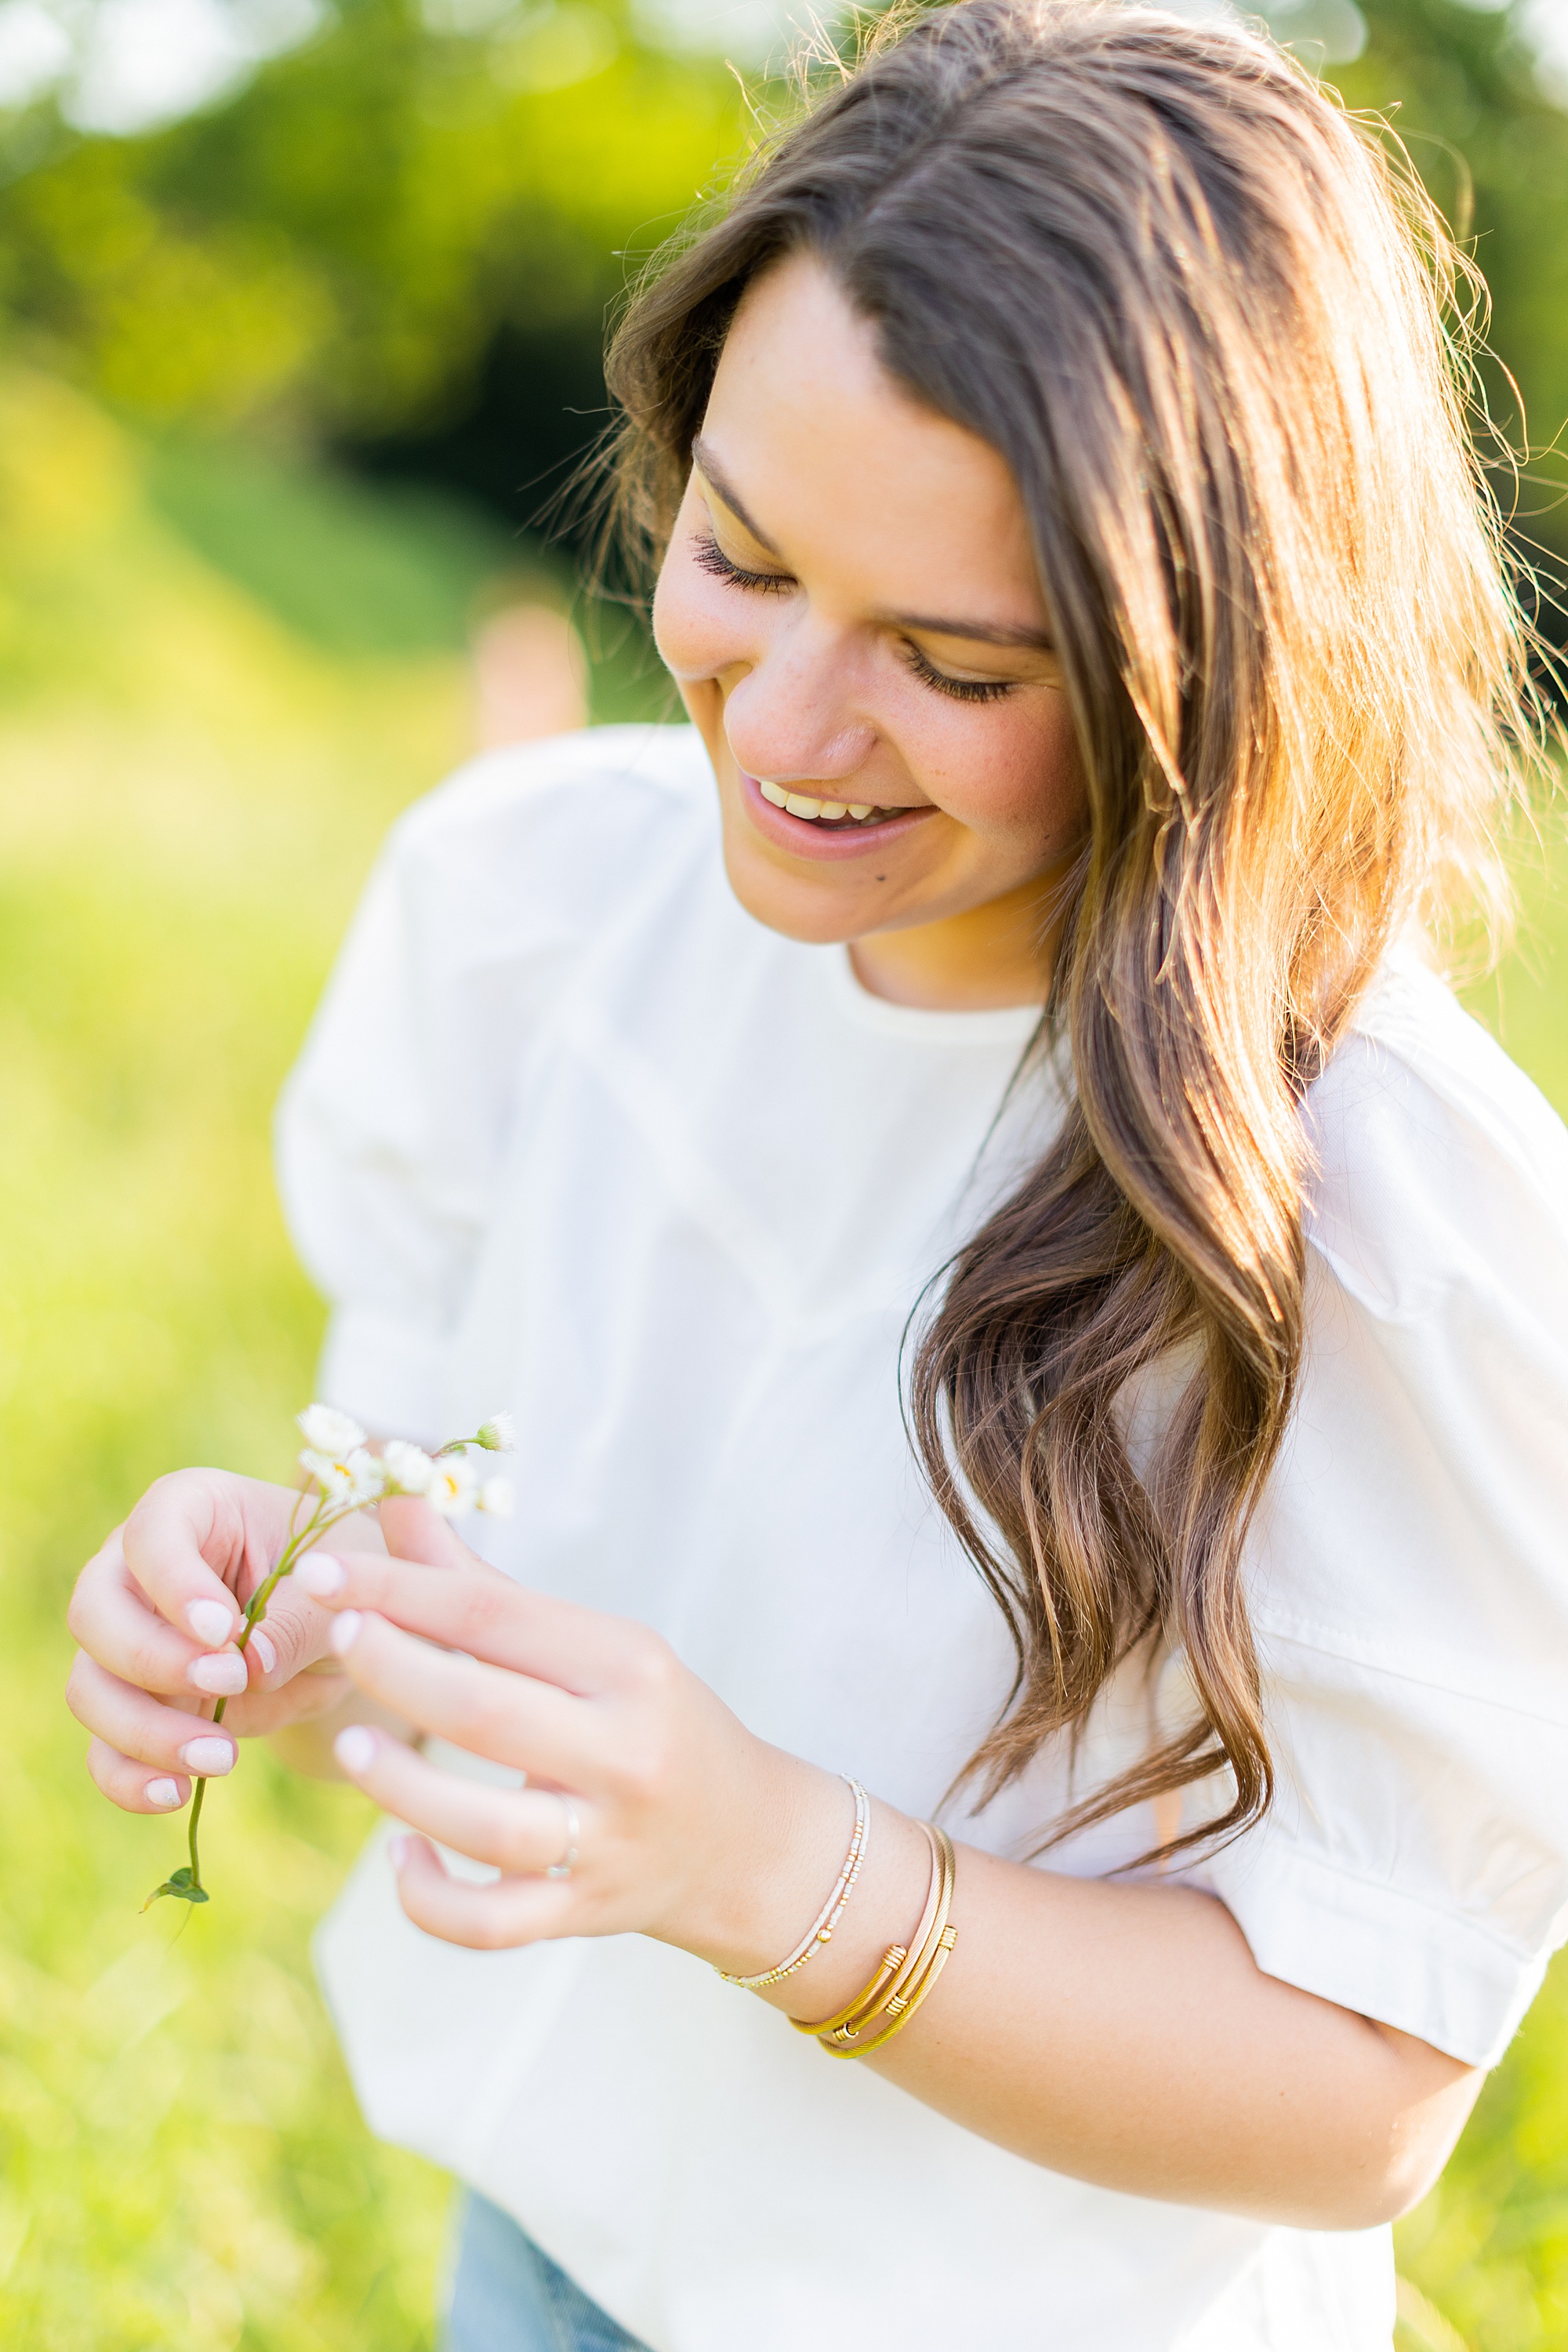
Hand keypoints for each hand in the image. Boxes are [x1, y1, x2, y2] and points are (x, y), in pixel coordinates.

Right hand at [66, 1468, 361, 1814]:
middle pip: (94, 1613)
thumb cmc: (343, 1577)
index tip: (224, 1629)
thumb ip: (300, 1618)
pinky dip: (129, 1778)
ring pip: (90, 1687)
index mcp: (191, 1510)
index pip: (151, 1532)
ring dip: (145, 1730)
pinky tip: (174, 1795)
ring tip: (222, 1755)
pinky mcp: (135, 1706)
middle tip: (228, 1682)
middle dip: (152, 1658)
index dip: (174, 1584)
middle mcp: (137, 1571)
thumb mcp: (345, 1583)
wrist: (347, 1627)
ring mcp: (127, 1642)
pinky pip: (104, 1749)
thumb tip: (249, 1668)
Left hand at [300, 1532, 851, 1960]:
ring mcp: (605, 1842)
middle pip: (486, 1710)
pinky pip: (492, 1923)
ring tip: (348, 1747)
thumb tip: (396, 1503)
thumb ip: (482, 1586)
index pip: (496, 1616)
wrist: (743, 1840)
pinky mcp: (581, 1914)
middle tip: (332, 1634)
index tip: (324, 1570)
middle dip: (394, 1668)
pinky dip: (432, 1898)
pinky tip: (399, 1856)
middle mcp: (625, 1751)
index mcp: (629, 1666)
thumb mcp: (592, 1645)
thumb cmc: (649, 1720)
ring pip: (487, 1827)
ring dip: (402, 1786)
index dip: (401, 1588)